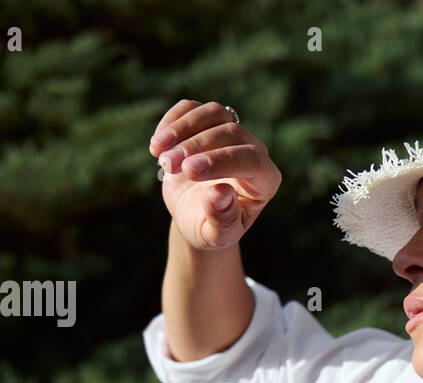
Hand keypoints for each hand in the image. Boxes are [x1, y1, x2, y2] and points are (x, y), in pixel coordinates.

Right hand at [149, 99, 281, 250]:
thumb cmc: (209, 227)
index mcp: (265, 181)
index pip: (253, 161)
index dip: (222, 161)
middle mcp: (254, 152)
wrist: (194, 215)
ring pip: (214, 113)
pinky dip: (172, 120)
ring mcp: (232, 132)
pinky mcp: (207, 122)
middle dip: (196, 146)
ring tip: (157, 152)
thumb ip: (222, 220)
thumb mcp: (215, 235)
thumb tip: (220, 193)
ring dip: (183, 128)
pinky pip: (192, 107)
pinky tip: (157, 144)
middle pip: (232, 133)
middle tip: (168, 164)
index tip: (190, 171)